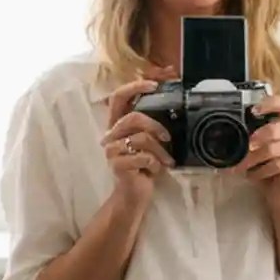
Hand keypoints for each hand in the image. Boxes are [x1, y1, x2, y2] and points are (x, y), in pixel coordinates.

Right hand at [101, 78, 173, 207]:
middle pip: (133, 118)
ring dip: (160, 151)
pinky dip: (156, 164)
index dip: (134, 88)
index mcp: (117, 126)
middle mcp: (110, 136)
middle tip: (167, 137)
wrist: (134, 195)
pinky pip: (144, 157)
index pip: (118, 98)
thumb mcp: (148, 143)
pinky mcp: (117, 165)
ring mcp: (112, 151)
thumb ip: (150, 126)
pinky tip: (155, 171)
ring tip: (165, 161)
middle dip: (155, 126)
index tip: (153, 85)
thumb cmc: (143, 167)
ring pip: (142, 139)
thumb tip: (169, 107)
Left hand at [228, 95, 279, 208]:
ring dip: (252, 160)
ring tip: (240, 167)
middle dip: (255, 140)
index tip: (253, 110)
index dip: (270, 104)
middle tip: (243, 149)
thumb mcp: (256, 150)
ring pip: (272, 149)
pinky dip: (261, 171)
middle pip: (274, 129)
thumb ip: (250, 138)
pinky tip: (252, 176)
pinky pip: (276, 165)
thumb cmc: (267, 169)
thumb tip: (228, 134)